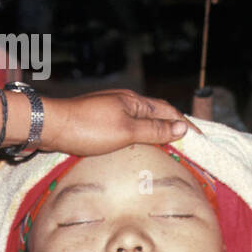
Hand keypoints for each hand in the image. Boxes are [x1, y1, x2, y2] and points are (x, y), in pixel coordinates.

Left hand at [38, 89, 188, 155]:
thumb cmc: (87, 128)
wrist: (50, 126)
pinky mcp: (98, 122)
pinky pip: (127, 128)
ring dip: (156, 133)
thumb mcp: (126, 132)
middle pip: (157, 114)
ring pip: (141, 122)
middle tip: (188, 146)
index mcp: (134, 101)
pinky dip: (140, 137)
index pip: (169, 111)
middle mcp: (125, 103)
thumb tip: (181, 128)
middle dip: (173, 128)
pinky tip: (138, 148)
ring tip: (168, 149)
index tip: (200, 140)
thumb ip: (154, 130)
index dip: (185, 125)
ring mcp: (111, 111)